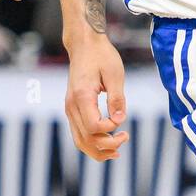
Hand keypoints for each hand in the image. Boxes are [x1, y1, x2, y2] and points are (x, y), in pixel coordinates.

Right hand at [65, 37, 128, 160]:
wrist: (84, 44)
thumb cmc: (101, 56)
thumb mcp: (115, 74)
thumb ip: (117, 99)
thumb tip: (120, 120)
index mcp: (82, 96)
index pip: (94, 127)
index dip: (111, 129)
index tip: (122, 120)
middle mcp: (71, 105)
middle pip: (86, 139)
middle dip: (107, 145)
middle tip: (125, 138)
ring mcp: (69, 108)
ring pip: (80, 141)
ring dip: (98, 150)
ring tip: (116, 151)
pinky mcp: (72, 109)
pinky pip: (79, 133)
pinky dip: (91, 143)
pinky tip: (106, 144)